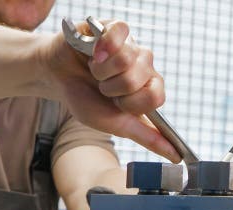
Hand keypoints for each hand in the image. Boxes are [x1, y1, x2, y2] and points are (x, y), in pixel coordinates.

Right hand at [39, 20, 180, 162]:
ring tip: (95, 70)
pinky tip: (94, 52)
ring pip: (126, 58)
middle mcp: (146, 67)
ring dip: (102, 70)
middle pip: (138, 79)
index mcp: (150, 89)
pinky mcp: (116, 28)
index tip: (117, 104)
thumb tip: (176, 157)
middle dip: (112, 88)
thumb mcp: (117, 124)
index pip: (156, 97)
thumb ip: (147, 137)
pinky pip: (120, 33)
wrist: (56, 76)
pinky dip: (102, 45)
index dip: (132, 103)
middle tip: (103, 86)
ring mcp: (132, 46)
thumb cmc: (86, 99)